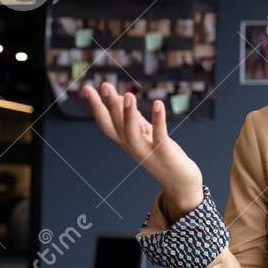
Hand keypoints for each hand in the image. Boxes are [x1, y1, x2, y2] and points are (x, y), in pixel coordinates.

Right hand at [81, 82, 203, 214]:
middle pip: (116, 126)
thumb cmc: (162, 155)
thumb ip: (134, 119)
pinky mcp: (164, 153)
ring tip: (128, 94)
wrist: (180, 183)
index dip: (96, 107)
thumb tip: (122, 98)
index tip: (87, 88)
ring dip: (128, 114)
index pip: (106, 123)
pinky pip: (159, 135)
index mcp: (126, 142)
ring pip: (132, 132)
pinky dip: (158, 119)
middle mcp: (132, 147)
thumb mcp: (145, 135)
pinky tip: (158, 104)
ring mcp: (147, 151)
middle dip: (108, 106)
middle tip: (104, 85)